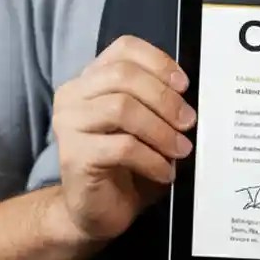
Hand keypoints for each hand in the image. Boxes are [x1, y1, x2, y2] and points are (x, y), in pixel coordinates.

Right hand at [51, 35, 195, 242]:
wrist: (95, 210)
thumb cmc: (125, 164)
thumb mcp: (144, 124)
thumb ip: (157, 101)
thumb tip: (191, 96)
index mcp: (90, 79)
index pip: (123, 49)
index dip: (158, 62)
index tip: (184, 85)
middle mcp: (72, 95)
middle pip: (124, 76)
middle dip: (164, 99)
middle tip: (189, 122)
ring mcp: (68, 124)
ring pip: (122, 108)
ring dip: (161, 130)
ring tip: (181, 150)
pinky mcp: (73, 156)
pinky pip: (122, 147)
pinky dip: (152, 159)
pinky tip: (165, 172)